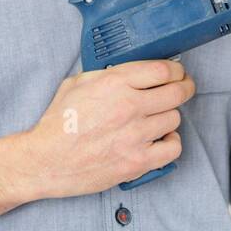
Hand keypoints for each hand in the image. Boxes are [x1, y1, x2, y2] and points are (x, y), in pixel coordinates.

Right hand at [21, 60, 194, 198]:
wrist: (46, 160)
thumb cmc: (58, 124)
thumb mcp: (76, 83)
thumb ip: (107, 74)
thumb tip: (131, 71)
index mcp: (114, 83)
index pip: (163, 69)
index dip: (176, 69)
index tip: (177, 72)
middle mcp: (128, 106)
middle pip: (177, 92)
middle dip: (184, 87)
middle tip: (183, 88)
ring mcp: (135, 135)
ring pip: (175, 118)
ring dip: (169, 116)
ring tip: (158, 117)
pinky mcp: (137, 161)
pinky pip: (173, 148)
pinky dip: (171, 142)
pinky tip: (161, 139)